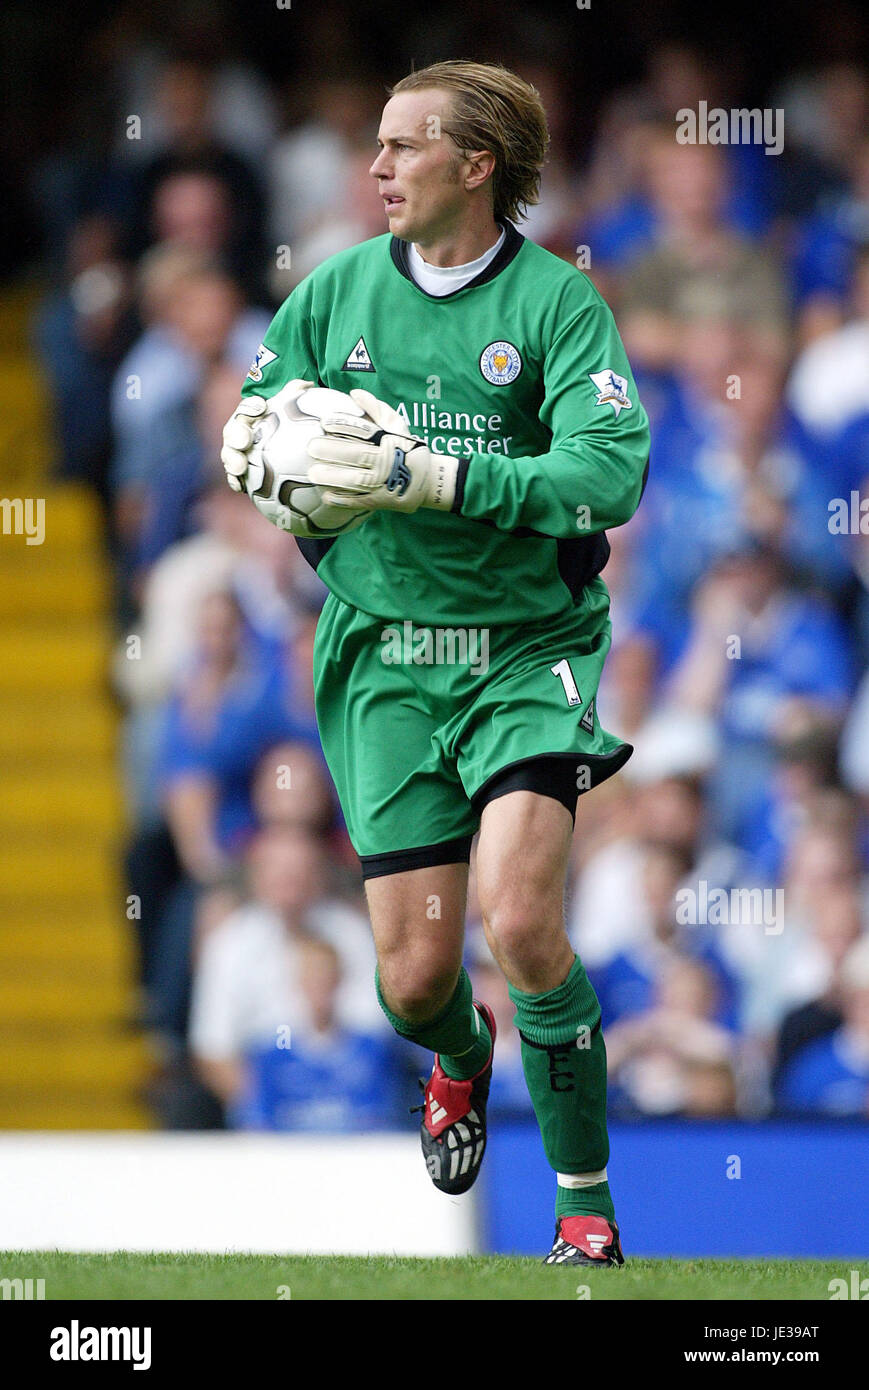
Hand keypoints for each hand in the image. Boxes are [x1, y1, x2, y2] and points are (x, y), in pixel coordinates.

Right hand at [220, 380, 313, 492]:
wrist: (279, 448)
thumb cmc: (284, 425)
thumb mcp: (291, 410)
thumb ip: (295, 396)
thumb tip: (307, 384)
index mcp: (249, 416)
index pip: (246, 409)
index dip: (250, 407)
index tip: (260, 407)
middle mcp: (239, 433)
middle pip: (233, 432)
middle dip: (236, 436)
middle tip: (244, 441)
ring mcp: (236, 453)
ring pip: (229, 455)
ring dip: (232, 461)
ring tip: (239, 468)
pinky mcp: (238, 473)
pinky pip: (233, 477)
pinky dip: (235, 481)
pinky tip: (240, 487)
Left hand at [306, 389, 457, 512]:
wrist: (427, 481)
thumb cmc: (406, 448)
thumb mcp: (397, 425)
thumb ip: (376, 408)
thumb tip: (354, 393)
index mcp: (386, 441)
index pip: (363, 431)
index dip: (343, 426)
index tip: (324, 423)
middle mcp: (383, 461)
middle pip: (356, 455)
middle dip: (333, 451)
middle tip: (312, 447)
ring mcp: (381, 483)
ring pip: (355, 480)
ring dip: (333, 477)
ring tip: (313, 474)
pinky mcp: (378, 501)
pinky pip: (358, 501)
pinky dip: (341, 500)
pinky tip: (325, 495)